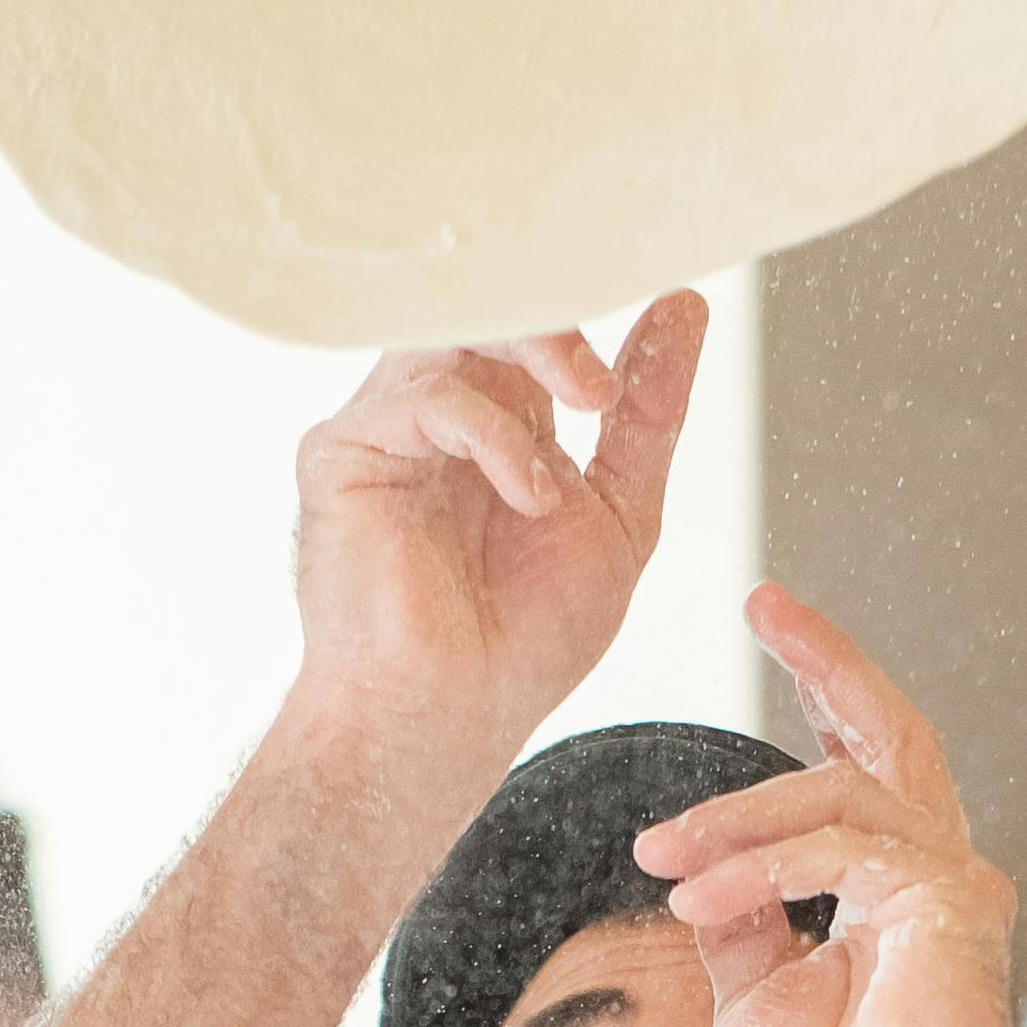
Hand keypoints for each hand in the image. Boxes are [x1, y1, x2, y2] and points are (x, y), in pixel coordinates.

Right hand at [290, 295, 705, 800]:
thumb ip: (648, 415)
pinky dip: (491, 434)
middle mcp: (436, 415)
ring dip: (533, 362)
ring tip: (581, 430)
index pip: (536, 329)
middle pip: (487, 309)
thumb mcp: (618, 515)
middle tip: (604, 385)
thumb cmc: (521, 642)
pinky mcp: (341, 452)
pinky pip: (421, 397)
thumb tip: (685, 308)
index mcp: (497, 423)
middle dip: (558, 329)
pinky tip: (526, 494)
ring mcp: (384, 429)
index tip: (653, 325)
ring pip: (450, 333)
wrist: (449, 718)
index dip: (589, 323)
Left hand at [634, 585, 1026, 1026]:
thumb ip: (745, 919)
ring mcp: (956, 886)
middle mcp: (943, 874)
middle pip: (891, 731)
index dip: (823, 693)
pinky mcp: (951, 904)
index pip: (865, 769)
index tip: (770, 631)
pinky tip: (697, 897)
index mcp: (900, 891)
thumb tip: (707, 869)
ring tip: (660, 858)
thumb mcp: (755, 1001)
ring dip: (734, 820)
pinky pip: (839, 851)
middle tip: (762, 599)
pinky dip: (757, 867)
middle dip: (825, 658)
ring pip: (840, 793)